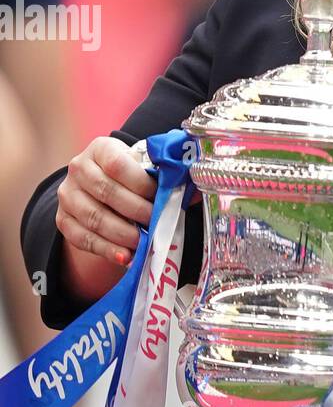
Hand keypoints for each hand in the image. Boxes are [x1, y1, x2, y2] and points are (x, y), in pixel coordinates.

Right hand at [56, 136, 157, 280]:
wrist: (100, 185)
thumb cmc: (129, 175)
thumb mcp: (144, 166)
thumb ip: (166, 176)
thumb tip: (195, 193)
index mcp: (101, 149)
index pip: (118, 165)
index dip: (142, 184)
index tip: (161, 197)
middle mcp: (78, 168)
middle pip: (107, 192)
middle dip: (137, 211)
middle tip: (157, 223)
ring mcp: (68, 195)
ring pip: (94, 218)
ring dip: (123, 234)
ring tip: (144, 244)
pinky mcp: (63, 220)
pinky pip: (83, 238)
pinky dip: (107, 250)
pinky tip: (126, 257)